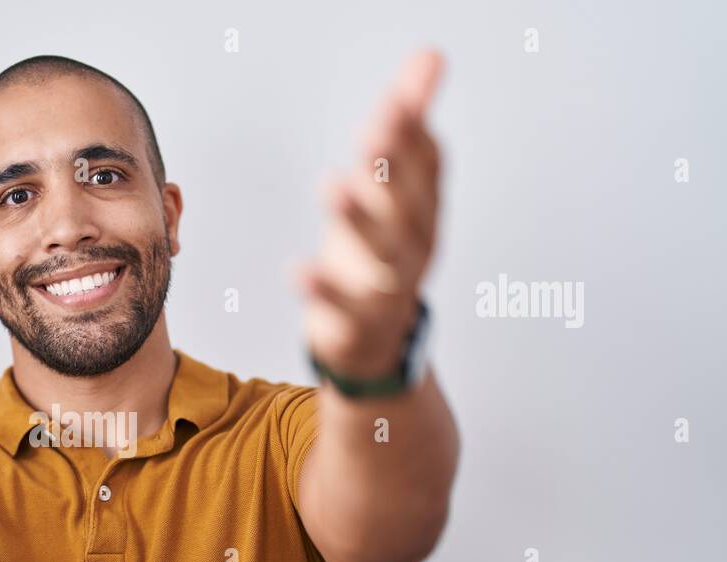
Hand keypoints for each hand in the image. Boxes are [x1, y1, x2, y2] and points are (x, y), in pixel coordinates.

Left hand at [297, 49, 444, 379]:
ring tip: (333, 185)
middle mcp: (411, 247)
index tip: (399, 100)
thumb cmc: (381, 249)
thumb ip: (406, 125)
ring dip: (357, 220)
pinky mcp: (352, 322)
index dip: (411, 134)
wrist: (374, 340)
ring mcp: (384, 288)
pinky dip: (321, 290)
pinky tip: (297, 270)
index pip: (424, 167)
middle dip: (390, 170)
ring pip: (378, 254)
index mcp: (423, 209)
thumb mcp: (393, 188)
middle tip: (371, 134)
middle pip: (405, 205)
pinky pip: (339, 307)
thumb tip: (429, 57)